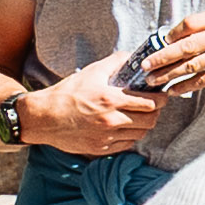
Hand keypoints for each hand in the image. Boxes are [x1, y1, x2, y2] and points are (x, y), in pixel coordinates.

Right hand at [11, 63, 165, 159]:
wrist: (43, 118)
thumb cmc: (66, 93)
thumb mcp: (91, 72)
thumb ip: (116, 62)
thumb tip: (133, 55)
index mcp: (111, 100)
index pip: (151, 103)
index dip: (161, 98)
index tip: (162, 94)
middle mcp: (111, 121)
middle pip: (150, 120)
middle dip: (156, 112)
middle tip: (154, 105)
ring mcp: (106, 137)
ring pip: (140, 134)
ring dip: (144, 124)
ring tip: (140, 115)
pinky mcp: (100, 149)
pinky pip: (126, 144)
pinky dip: (131, 136)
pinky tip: (126, 126)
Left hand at [136, 12, 204, 97]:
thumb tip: (178, 36)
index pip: (191, 23)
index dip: (173, 33)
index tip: (160, 42)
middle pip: (187, 45)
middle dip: (163, 57)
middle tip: (145, 65)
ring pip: (192, 64)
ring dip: (169, 74)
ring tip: (153, 80)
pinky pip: (203, 79)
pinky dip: (186, 85)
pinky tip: (173, 90)